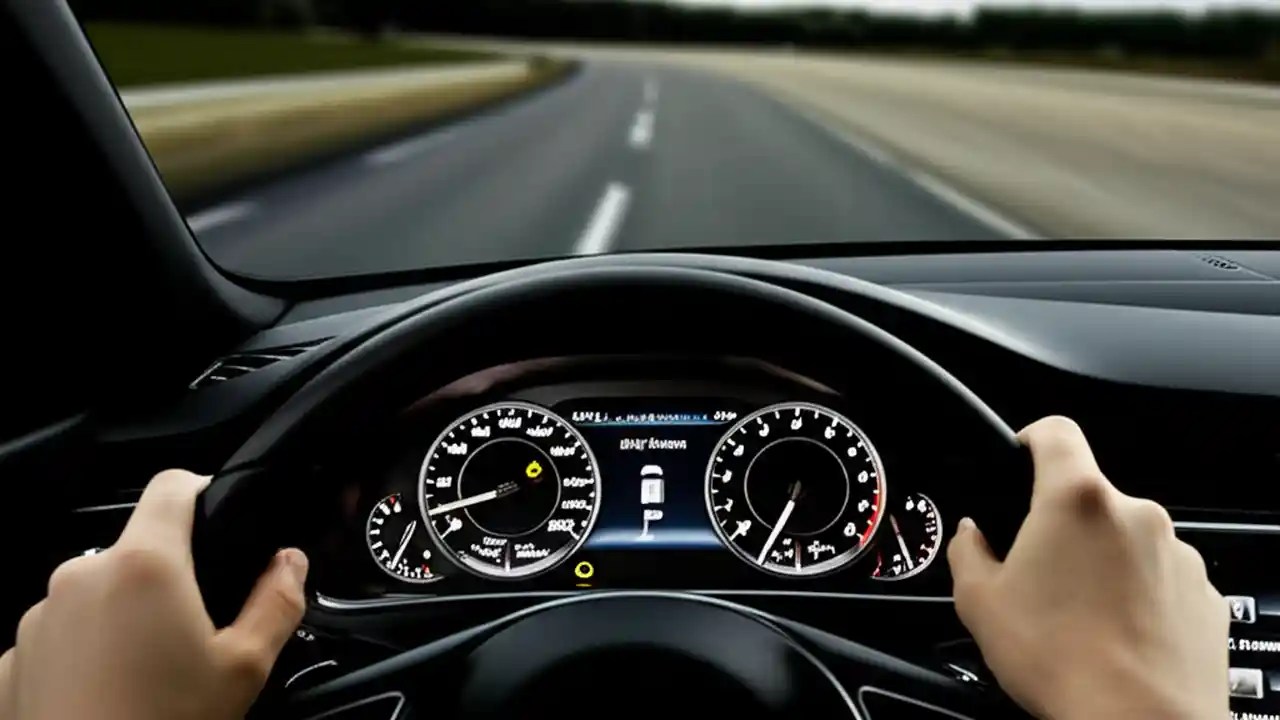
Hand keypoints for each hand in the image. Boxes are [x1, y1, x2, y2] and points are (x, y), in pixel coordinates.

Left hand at [0, 470, 307, 719]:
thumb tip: (290, 562)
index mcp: (144, 565)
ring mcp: (36, 619)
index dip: (202, 494)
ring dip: (124, 617)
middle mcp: (79, 577)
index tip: (221, 526)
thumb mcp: (246, 668)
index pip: (172, 486)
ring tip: (150, 675)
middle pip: (137, 550)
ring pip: (97, 595)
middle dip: (168, 578)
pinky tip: (110, 695)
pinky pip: (60, 637)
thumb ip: (277, 601)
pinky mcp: (10, 660)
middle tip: (197, 633)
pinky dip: (86, 654)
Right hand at [948, 417, 1227, 719]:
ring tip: (1077, 617)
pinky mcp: (1203, 594)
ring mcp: (1177, 554)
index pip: (1055, 431)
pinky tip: (1114, 635)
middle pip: (1089, 498)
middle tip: (1037, 576)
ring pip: (1126, 541)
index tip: (1023, 454)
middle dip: (1062, 528)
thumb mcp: (979, 603)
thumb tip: (971, 538)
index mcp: (1076, 500)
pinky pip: (1160, 579)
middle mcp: (1136, 514)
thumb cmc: (1062, 662)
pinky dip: (1137, 597)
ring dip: (1102, 564)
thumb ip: (967, 552)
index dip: (1032, 437)